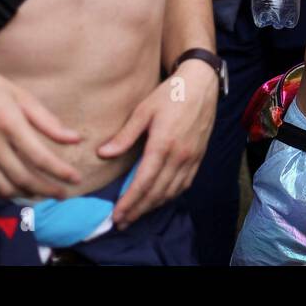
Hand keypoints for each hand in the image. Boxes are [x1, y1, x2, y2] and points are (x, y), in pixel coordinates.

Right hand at [0, 59, 81, 199]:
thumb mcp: (22, 96)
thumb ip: (48, 121)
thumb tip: (75, 139)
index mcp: (8, 122)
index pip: (39, 156)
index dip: (60, 171)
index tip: (75, 179)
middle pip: (22, 178)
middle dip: (47, 190)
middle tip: (63, 194)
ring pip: (3, 188)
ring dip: (26, 195)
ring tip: (43, 193)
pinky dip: (3, 195)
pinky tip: (17, 191)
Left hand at [98, 60, 217, 226]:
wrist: (202, 84)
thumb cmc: (170, 94)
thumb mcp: (143, 110)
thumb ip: (125, 136)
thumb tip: (103, 154)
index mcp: (163, 144)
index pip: (144, 182)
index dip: (129, 201)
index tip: (117, 214)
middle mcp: (180, 155)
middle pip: (157, 192)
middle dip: (138, 210)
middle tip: (122, 222)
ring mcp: (192, 157)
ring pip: (171, 191)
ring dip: (153, 206)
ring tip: (136, 214)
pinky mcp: (199, 156)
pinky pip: (184, 184)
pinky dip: (170, 196)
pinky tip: (159, 199)